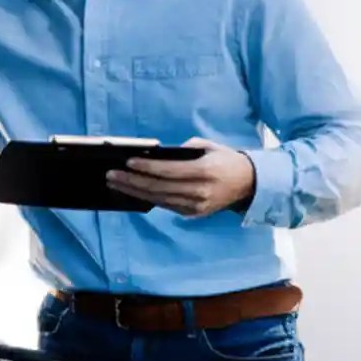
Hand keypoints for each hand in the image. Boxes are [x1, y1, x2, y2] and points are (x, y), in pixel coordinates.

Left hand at [105, 137, 255, 217]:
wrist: (249, 185)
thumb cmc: (226, 160)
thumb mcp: (209, 146)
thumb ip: (185, 149)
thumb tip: (158, 154)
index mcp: (204, 172)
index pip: (168, 171)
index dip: (146, 167)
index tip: (127, 161)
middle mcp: (199, 192)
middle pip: (158, 188)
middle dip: (132, 181)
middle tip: (111, 174)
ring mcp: (196, 206)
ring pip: (158, 199)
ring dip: (134, 191)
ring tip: (115, 183)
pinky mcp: (193, 214)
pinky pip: (165, 205)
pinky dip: (147, 198)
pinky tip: (132, 192)